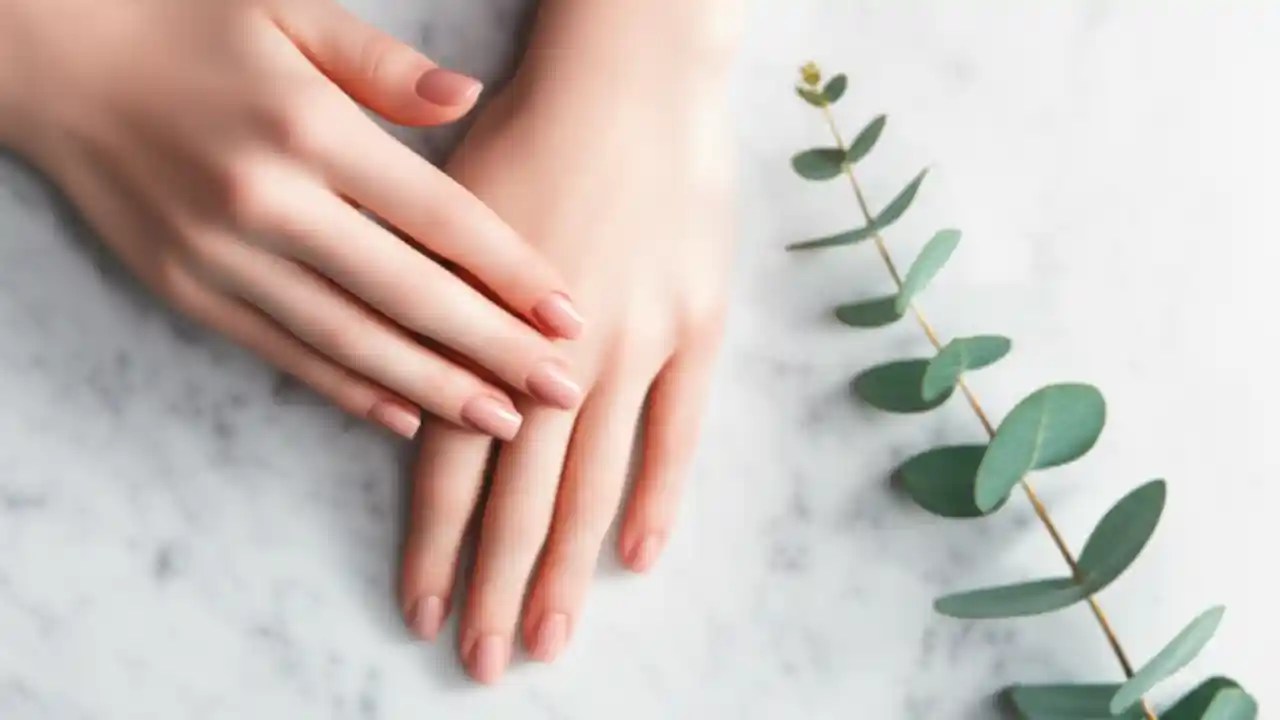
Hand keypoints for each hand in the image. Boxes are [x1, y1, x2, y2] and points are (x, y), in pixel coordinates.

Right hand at [0, 0, 586, 439]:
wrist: (51, 56)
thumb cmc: (187, 23)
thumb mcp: (288, 10)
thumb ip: (383, 65)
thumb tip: (468, 101)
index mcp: (309, 129)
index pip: (440, 217)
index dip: (512, 274)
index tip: (572, 319)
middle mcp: (269, 203)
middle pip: (409, 295)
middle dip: (495, 352)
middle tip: (563, 394)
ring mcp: (223, 257)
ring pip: (352, 342)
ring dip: (435, 389)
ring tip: (503, 424)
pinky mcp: (189, 292)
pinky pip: (286, 354)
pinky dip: (350, 392)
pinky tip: (407, 418)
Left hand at [398, 2, 738, 682]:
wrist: (629, 81)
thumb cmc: (530, 138)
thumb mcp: (451, 220)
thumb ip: (438, 322)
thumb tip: (423, 411)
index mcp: (482, 329)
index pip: (451, 467)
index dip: (436, 547)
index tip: (423, 612)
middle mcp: (554, 352)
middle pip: (520, 497)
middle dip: (496, 587)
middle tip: (484, 662)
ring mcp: (633, 344)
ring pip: (591, 479)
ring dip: (568, 568)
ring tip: (550, 638)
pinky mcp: (695, 326)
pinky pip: (678, 430)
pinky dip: (657, 497)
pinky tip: (639, 558)